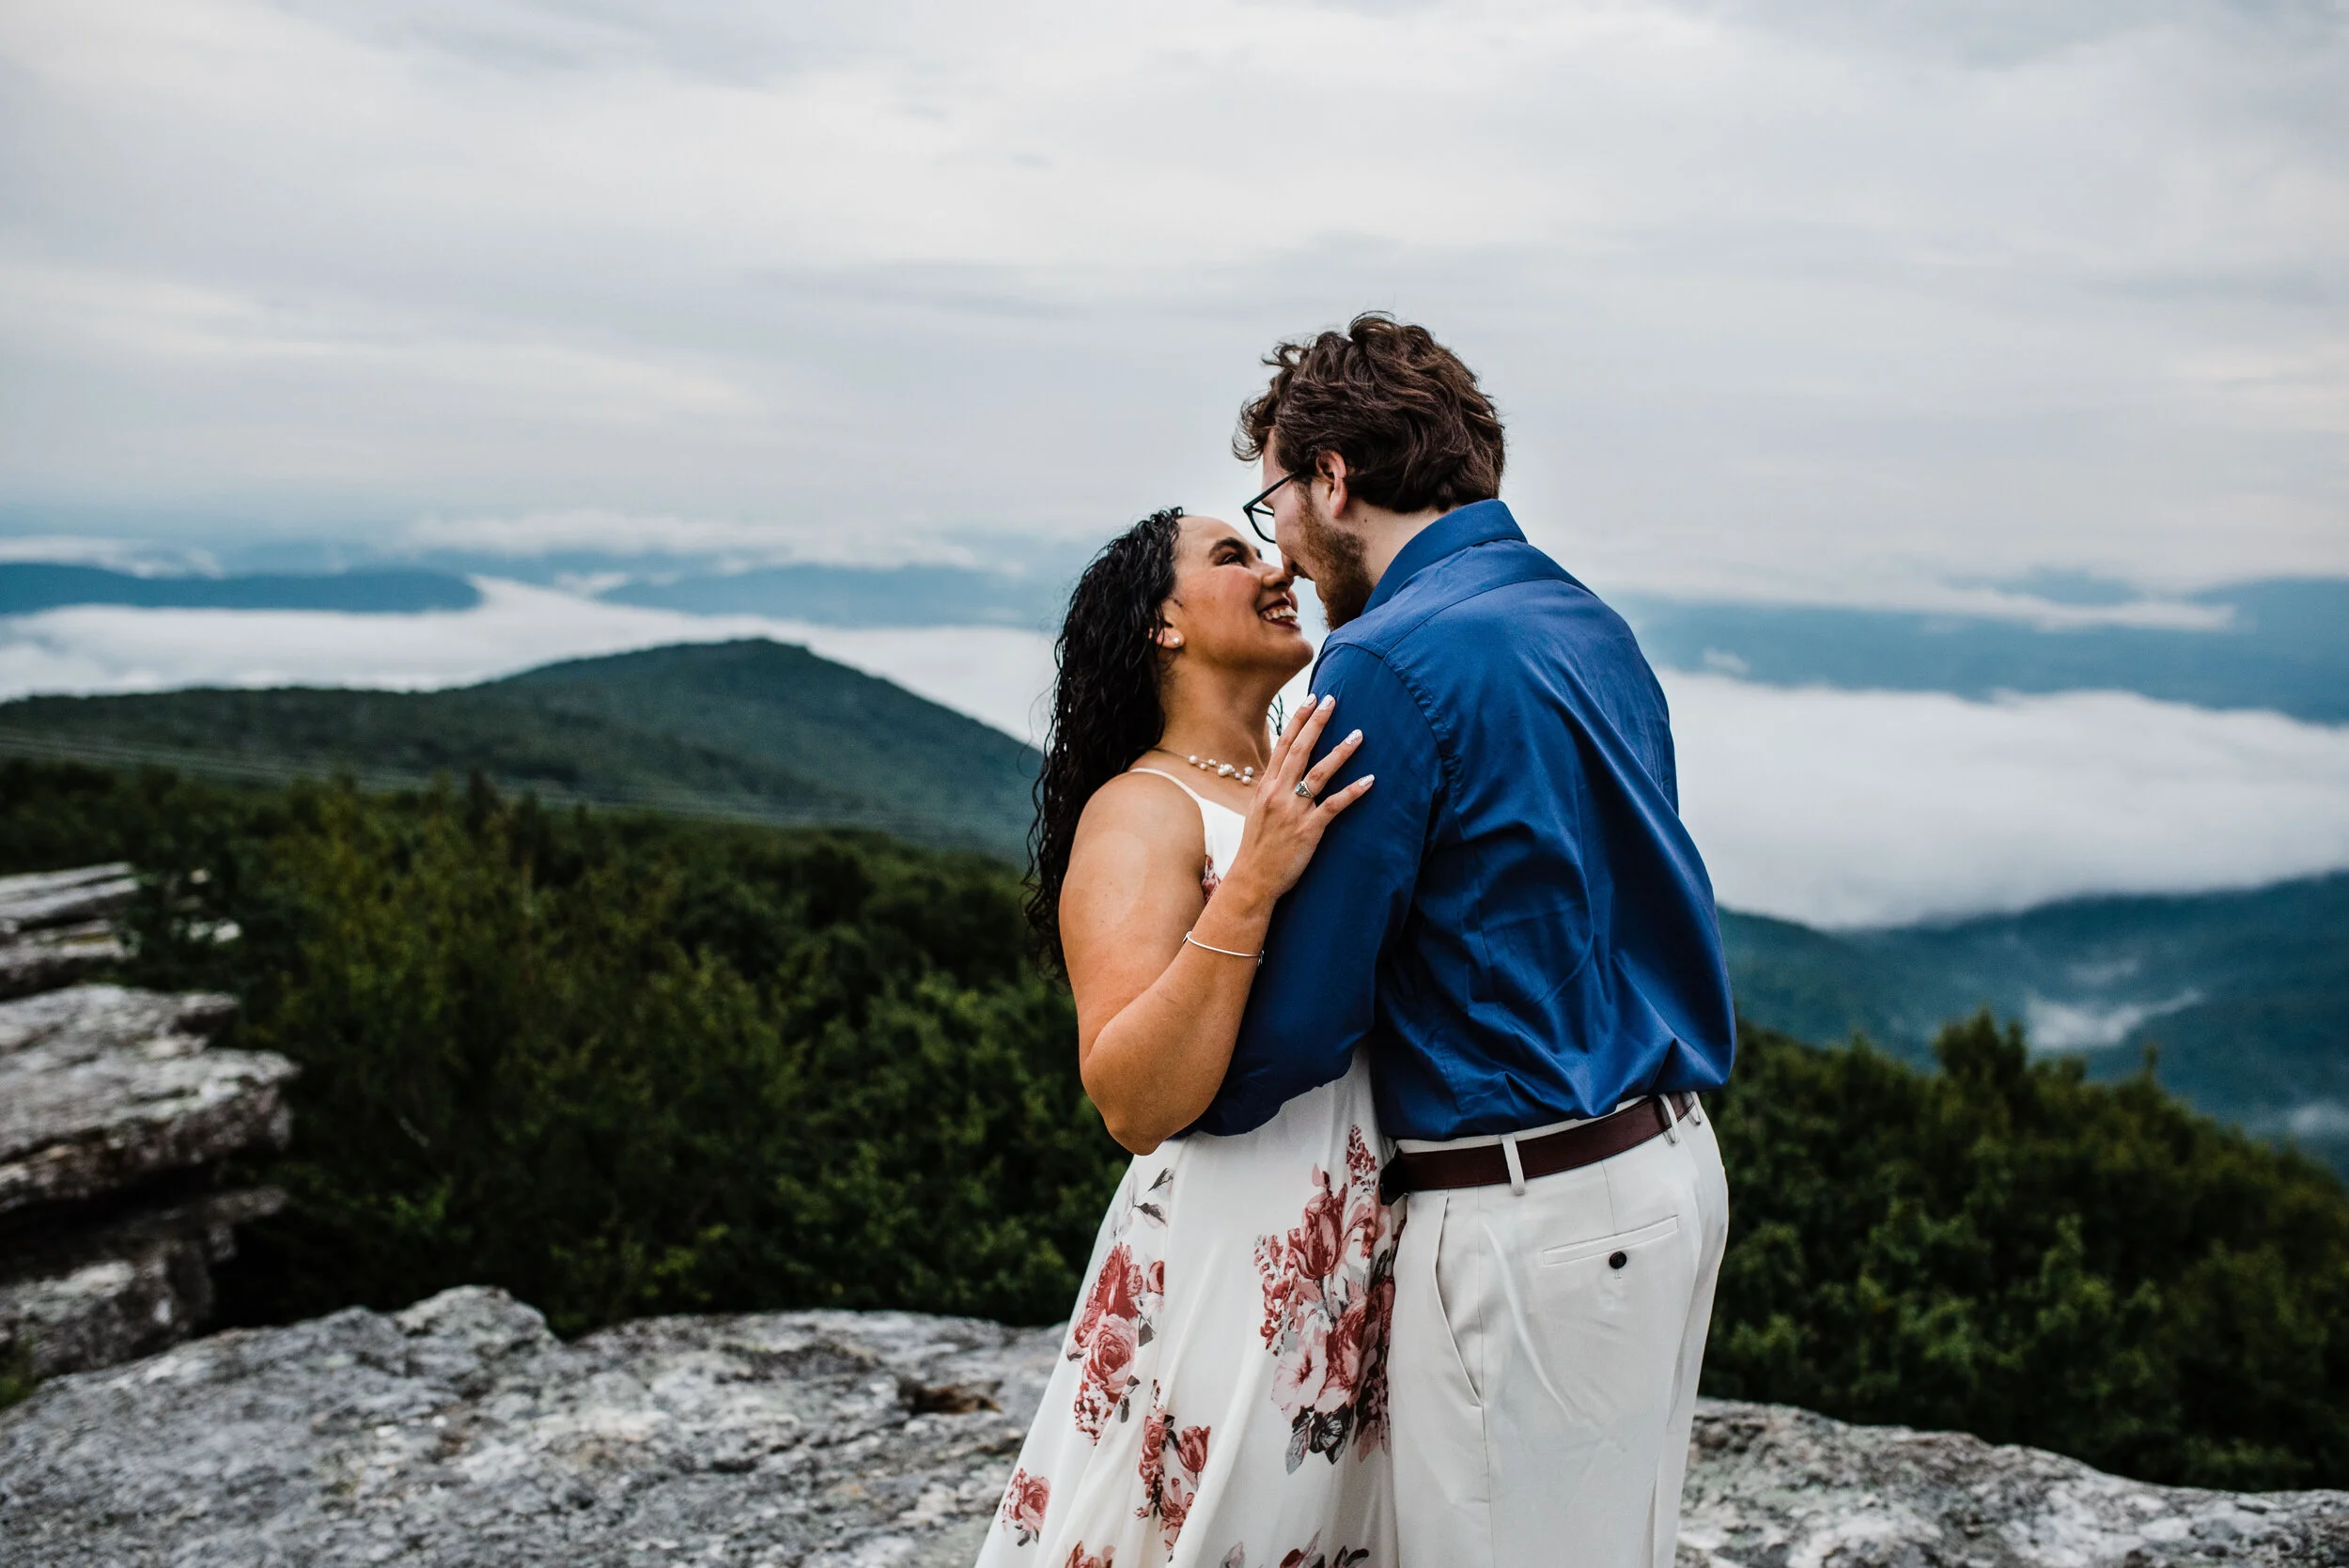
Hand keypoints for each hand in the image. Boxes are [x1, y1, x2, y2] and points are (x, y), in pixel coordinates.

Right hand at [1219, 694, 1373, 907]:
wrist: (1252, 879)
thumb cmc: (1257, 847)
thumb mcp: (1256, 810)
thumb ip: (1270, 788)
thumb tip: (1282, 769)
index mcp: (1266, 786)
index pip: (1283, 745)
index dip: (1298, 720)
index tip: (1311, 699)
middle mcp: (1278, 793)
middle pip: (1301, 750)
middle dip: (1318, 723)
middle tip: (1334, 700)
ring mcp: (1293, 811)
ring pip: (1319, 773)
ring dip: (1340, 752)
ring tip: (1358, 734)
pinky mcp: (1309, 830)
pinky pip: (1334, 805)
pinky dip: (1352, 791)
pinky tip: (1369, 780)